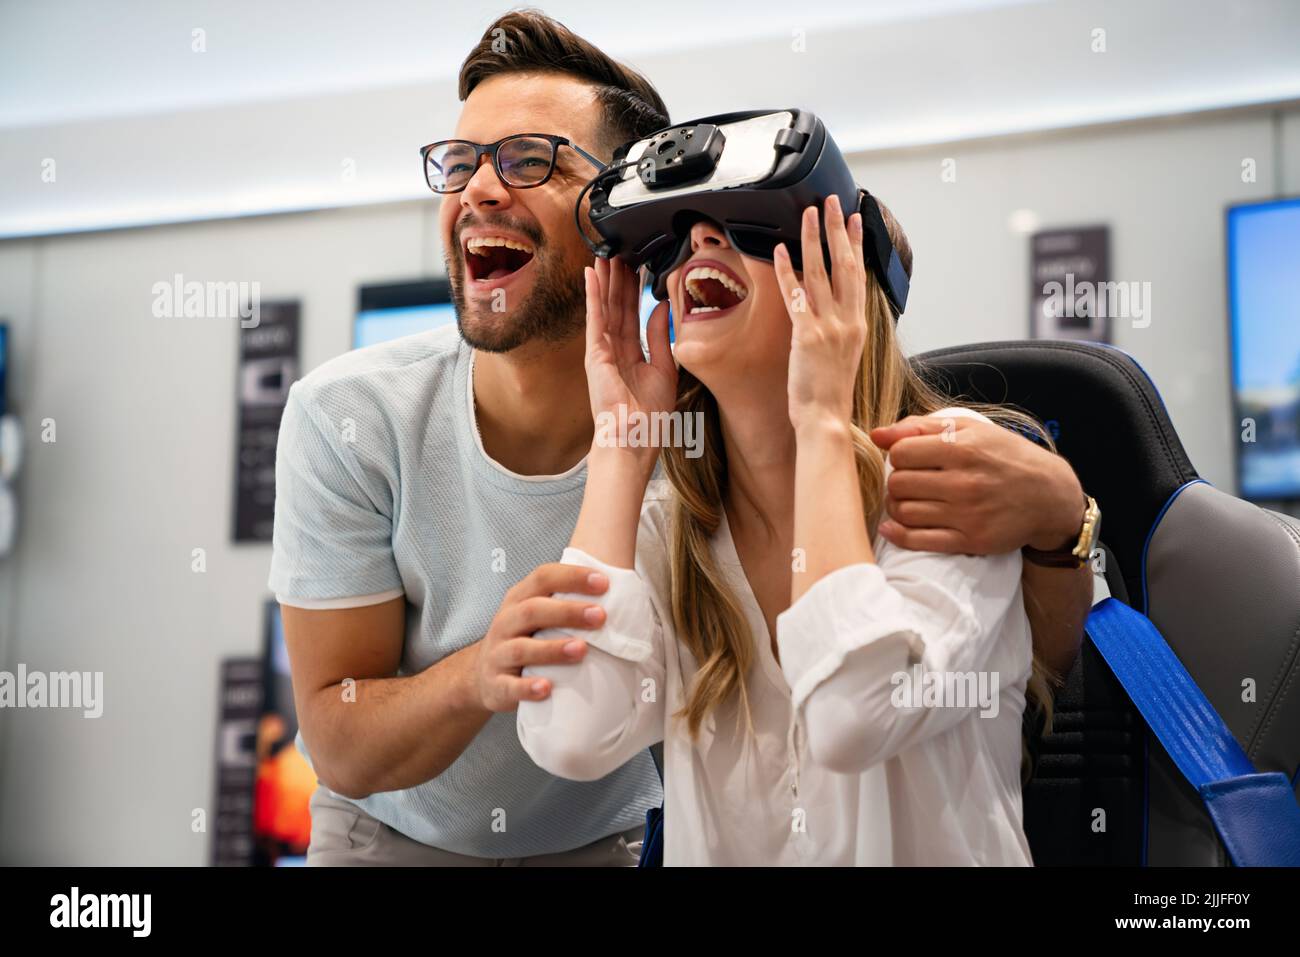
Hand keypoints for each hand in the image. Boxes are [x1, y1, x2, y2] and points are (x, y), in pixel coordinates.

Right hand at [471, 563, 610, 711]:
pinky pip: (509, 686)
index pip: (543, 577)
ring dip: (553, 649)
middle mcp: (505, 622)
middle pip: (533, 610)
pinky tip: (547, 688)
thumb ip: (563, 602)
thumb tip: (618, 594)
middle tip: (600, 616)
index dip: (572, 577)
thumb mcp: (535, 615)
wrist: (483, 676)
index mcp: (518, 599)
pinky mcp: (496, 685)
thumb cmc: (524, 639)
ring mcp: (498, 654)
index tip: (604, 582)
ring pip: (521, 648)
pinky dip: (527, 688)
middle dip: (568, 612)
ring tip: (582, 649)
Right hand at [583, 256, 674, 467]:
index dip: (635, 290)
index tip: (639, 266)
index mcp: (632, 355)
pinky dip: (593, 295)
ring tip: (605, 253)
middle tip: (622, 249)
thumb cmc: (648, 416)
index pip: (633, 315)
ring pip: (605, 307)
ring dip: (605, 280)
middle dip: (619, 278)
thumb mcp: (665, 369)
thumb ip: (661, 337)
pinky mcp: (595, 353)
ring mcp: (602, 350)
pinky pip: (595, 318)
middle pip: (617, 306)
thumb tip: (661, 307)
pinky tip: (592, 275)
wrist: (633, 439)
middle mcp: (614, 350)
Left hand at [773, 194, 866, 433]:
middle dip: (839, 230)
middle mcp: (848, 321)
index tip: (856, 219)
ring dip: (814, 240)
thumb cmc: (830, 394)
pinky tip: (781, 251)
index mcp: (858, 325)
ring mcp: (829, 327)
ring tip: (809, 214)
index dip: (858, 244)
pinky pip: (796, 296)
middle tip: (833, 203)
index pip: (860, 274)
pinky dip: (787, 272)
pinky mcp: (807, 336)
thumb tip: (834, 310)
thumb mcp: (845, 356)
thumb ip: (841, 329)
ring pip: (821, 273)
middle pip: (845, 265)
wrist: (825, 419)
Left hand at [869, 415, 1084, 553]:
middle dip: (897, 482)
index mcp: (964, 448)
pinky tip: (893, 526)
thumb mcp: (971, 429)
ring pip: (904, 512)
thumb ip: (921, 427)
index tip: (909, 459)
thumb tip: (877, 435)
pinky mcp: (970, 540)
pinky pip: (918, 540)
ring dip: (896, 507)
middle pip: (898, 483)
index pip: (900, 453)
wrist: (1050, 495)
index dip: (898, 456)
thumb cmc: (1005, 456)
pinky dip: (897, 534)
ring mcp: (967, 514)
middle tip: (909, 482)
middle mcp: (965, 482)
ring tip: (907, 500)